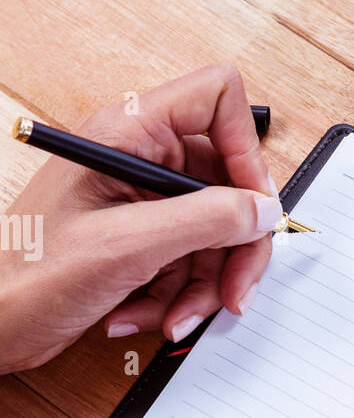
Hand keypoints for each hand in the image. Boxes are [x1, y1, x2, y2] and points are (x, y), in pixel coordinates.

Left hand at [0, 63, 283, 373]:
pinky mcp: (139, 238)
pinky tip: (148, 316)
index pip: (216, 100)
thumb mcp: (128, 246)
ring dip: (204, 284)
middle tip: (235, 292)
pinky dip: (179, 295)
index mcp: (127, 132)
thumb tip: (262, 208)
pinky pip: (189, 260)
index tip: (252, 207)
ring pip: (213, 231)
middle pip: (227, 182)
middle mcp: (138, 158)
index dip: (245, 150)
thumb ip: (205, 220)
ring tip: (176, 317)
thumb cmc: (27, 277)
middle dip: (234, 245)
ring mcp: (139, 199)